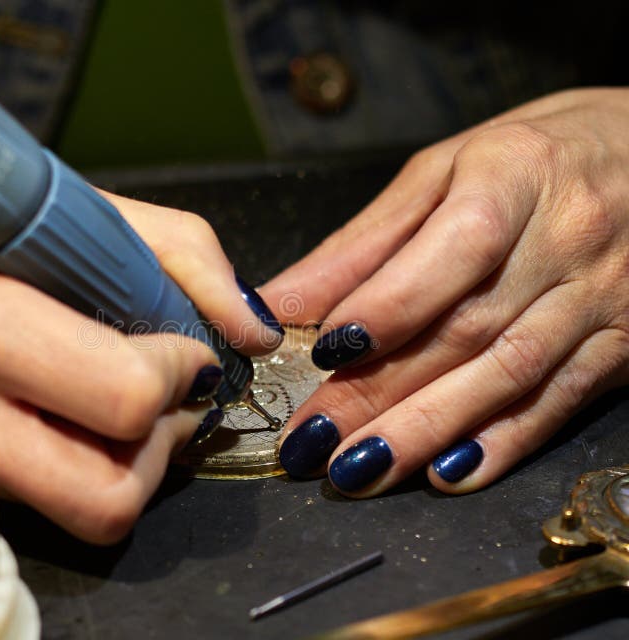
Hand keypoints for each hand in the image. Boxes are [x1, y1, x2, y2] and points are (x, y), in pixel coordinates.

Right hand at [0, 164, 282, 542]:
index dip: (181, 372)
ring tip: (125, 403)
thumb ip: (186, 261)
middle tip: (166, 391)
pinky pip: (50, 504)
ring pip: (86, 514)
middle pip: (112, 491)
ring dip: (135, 464)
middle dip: (165, 441)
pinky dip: (93, 467)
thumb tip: (254, 335)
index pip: (127, 397)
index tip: (184, 347)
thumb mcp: (82, 212)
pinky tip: (83, 415)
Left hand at [262, 88, 628, 495]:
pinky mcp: (622, 345)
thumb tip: (280, 302)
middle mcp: (566, 239)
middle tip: (312, 439)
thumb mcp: (443, 172)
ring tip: (357, 471)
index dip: (389, 307)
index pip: (455, 250)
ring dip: (428, 431)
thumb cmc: (533, 158)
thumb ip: (363, 243)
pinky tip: (447, 475)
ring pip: (508, 376)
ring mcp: (601, 298)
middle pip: (467, 328)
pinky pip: (559, 401)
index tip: (325, 353)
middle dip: (381, 391)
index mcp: (514, 176)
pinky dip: (501, 443)